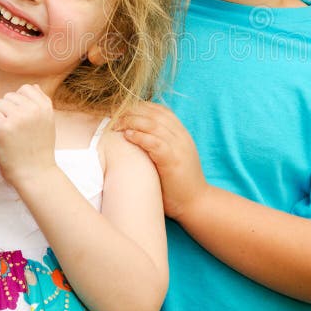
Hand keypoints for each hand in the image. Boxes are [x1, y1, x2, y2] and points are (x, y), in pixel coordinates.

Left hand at [0, 84, 56, 187]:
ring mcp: (19, 117)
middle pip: (10, 96)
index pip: (25, 89)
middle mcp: (34, 109)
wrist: (36, 173)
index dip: (18, 102)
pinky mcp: (4, 128)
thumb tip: (34, 86)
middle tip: (10, 128)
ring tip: (4, 132)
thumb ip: (41, 104)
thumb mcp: (47, 123)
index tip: (18, 117)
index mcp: (45, 106)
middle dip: (6, 109)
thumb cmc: (39, 149)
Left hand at [117, 102, 207, 220]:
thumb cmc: (179, 184)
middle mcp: (181, 136)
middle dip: (132, 111)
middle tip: (113, 115)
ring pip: (153, 124)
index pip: (160, 110)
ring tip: (116, 125)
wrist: (196, 203)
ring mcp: (179, 147)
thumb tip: (135, 136)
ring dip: (132, 121)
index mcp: (181, 134)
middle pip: (154, 113)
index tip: (122, 110)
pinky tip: (127, 135)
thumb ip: (160, 145)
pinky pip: (155, 142)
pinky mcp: (173, 160)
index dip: (140, 107)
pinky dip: (140, 136)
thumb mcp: (172, 158)